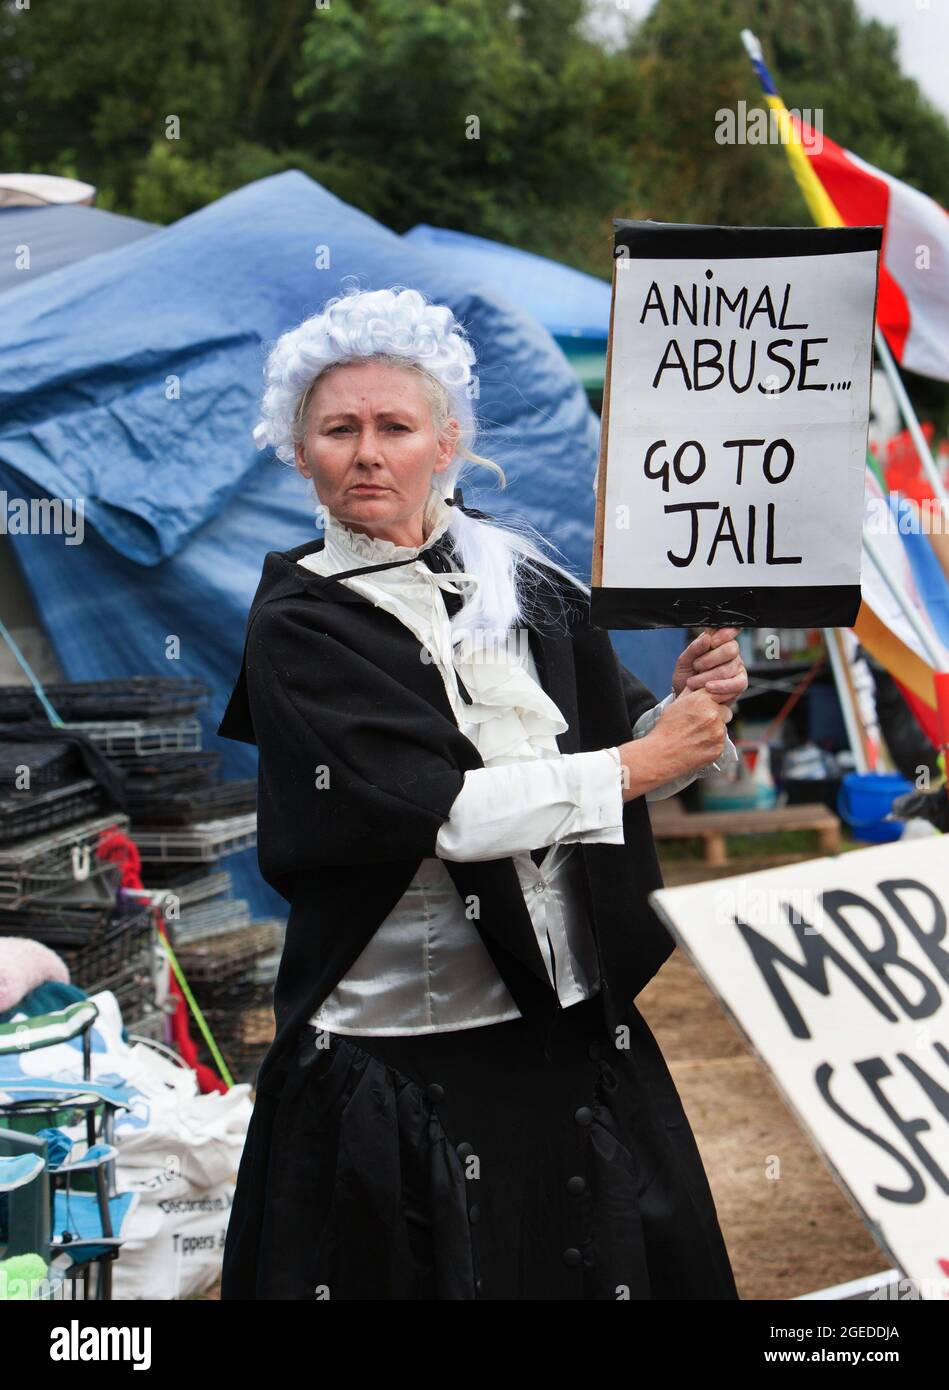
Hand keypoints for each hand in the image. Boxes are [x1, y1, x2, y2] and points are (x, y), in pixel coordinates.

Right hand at [617, 689, 731, 799]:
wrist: (661, 754)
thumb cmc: (666, 729)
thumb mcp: (676, 704)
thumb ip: (691, 692)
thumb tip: (698, 682)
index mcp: (702, 700)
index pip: (722, 693)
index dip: (717, 700)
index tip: (712, 705)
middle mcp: (713, 714)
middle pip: (726, 711)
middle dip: (718, 716)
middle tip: (700, 724)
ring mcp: (717, 732)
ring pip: (723, 728)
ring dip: (714, 731)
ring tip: (696, 736)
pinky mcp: (719, 748)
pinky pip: (721, 743)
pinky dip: (713, 744)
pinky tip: (698, 746)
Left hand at [671, 626, 747, 709]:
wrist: (687, 699)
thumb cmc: (688, 677)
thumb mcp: (684, 661)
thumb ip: (694, 648)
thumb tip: (707, 638)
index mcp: (719, 642)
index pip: (730, 630)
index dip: (722, 635)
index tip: (711, 643)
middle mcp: (731, 653)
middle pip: (731, 649)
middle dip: (709, 659)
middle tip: (696, 666)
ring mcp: (737, 668)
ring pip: (729, 668)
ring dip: (708, 676)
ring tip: (694, 682)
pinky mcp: (740, 683)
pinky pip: (737, 683)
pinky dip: (721, 686)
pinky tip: (709, 688)